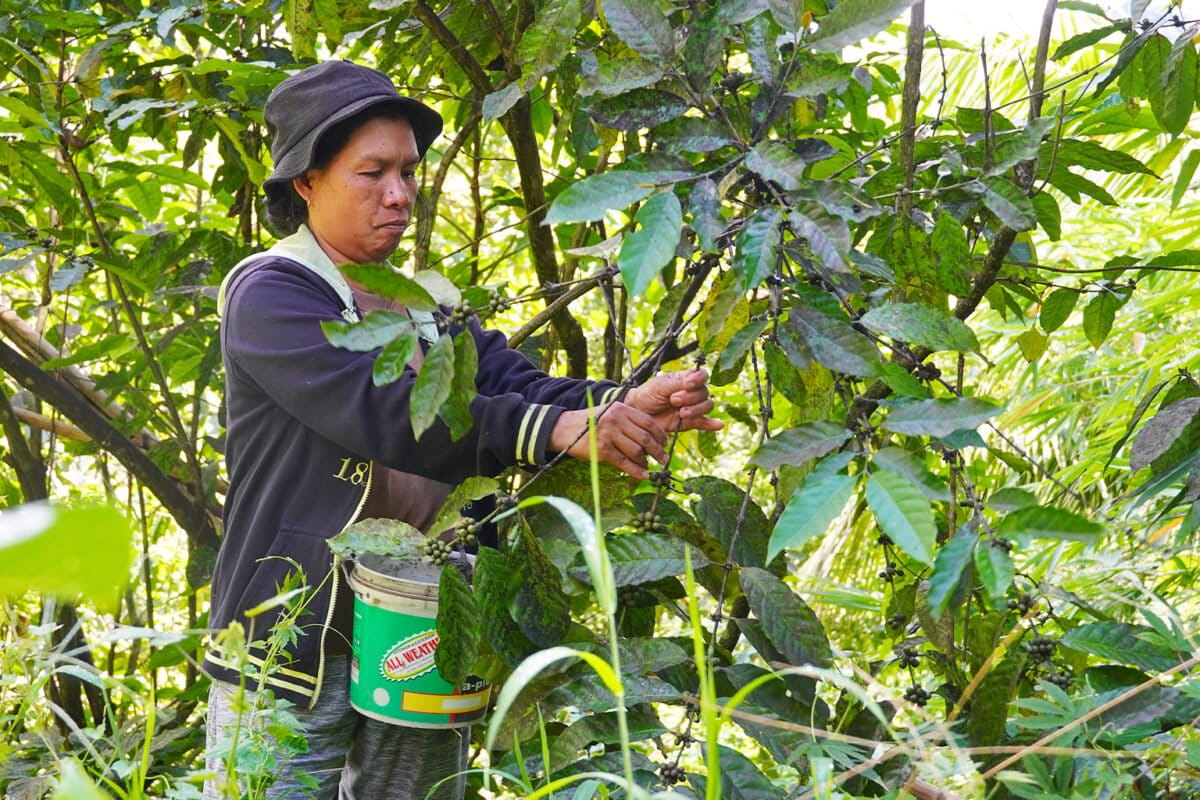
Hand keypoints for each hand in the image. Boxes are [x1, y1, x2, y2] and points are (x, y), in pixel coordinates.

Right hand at [548, 403, 668, 479]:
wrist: (565, 429)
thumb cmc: (590, 423)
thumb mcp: (610, 413)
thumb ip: (628, 421)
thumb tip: (650, 438)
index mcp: (621, 409)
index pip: (648, 422)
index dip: (660, 435)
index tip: (665, 444)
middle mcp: (616, 420)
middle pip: (645, 438)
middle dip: (658, 451)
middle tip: (664, 459)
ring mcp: (609, 434)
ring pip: (637, 451)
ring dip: (646, 462)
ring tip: (649, 467)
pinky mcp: (602, 449)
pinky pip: (624, 462)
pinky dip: (636, 471)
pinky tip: (642, 475)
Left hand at [624, 369, 723, 433]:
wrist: (638, 414)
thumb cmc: (647, 395)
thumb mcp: (660, 386)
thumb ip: (678, 383)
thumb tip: (695, 381)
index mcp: (685, 379)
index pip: (702, 376)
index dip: (699, 380)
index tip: (687, 384)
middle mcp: (691, 392)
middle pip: (705, 393)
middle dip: (690, 397)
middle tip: (673, 400)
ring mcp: (692, 407)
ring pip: (706, 406)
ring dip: (697, 409)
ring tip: (681, 413)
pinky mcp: (690, 422)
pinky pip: (705, 423)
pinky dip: (712, 424)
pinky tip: (718, 425)